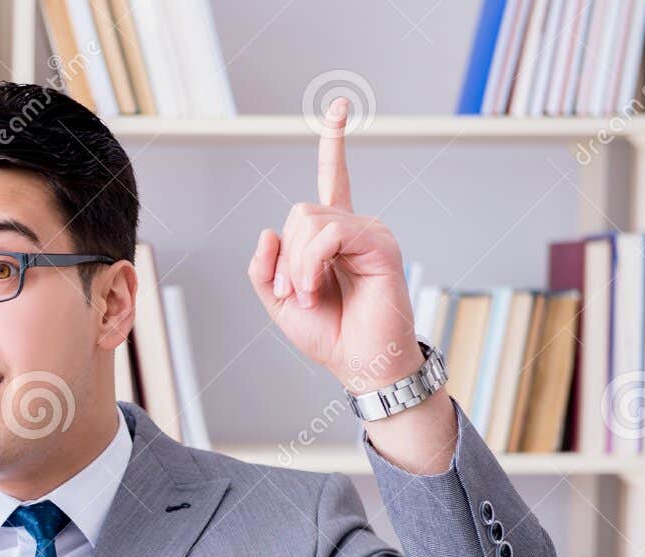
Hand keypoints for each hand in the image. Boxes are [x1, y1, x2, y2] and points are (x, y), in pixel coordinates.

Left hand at [247, 97, 422, 391]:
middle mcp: (354, 226)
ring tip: (311, 296)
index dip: (334, 143)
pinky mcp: (379, 243)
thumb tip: (267, 231)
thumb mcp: (280, 301)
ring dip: (298, 265)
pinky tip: (319, 290)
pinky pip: (328, 235)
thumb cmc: (328, 333)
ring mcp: (369, 232)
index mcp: (332, 235)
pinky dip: (312, 264)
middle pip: (300, 211)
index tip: (340, 106)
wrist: (359, 362)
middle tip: (297, 293)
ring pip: (310, 222)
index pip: (333, 179)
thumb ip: (265, 268)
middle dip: (286, 257)